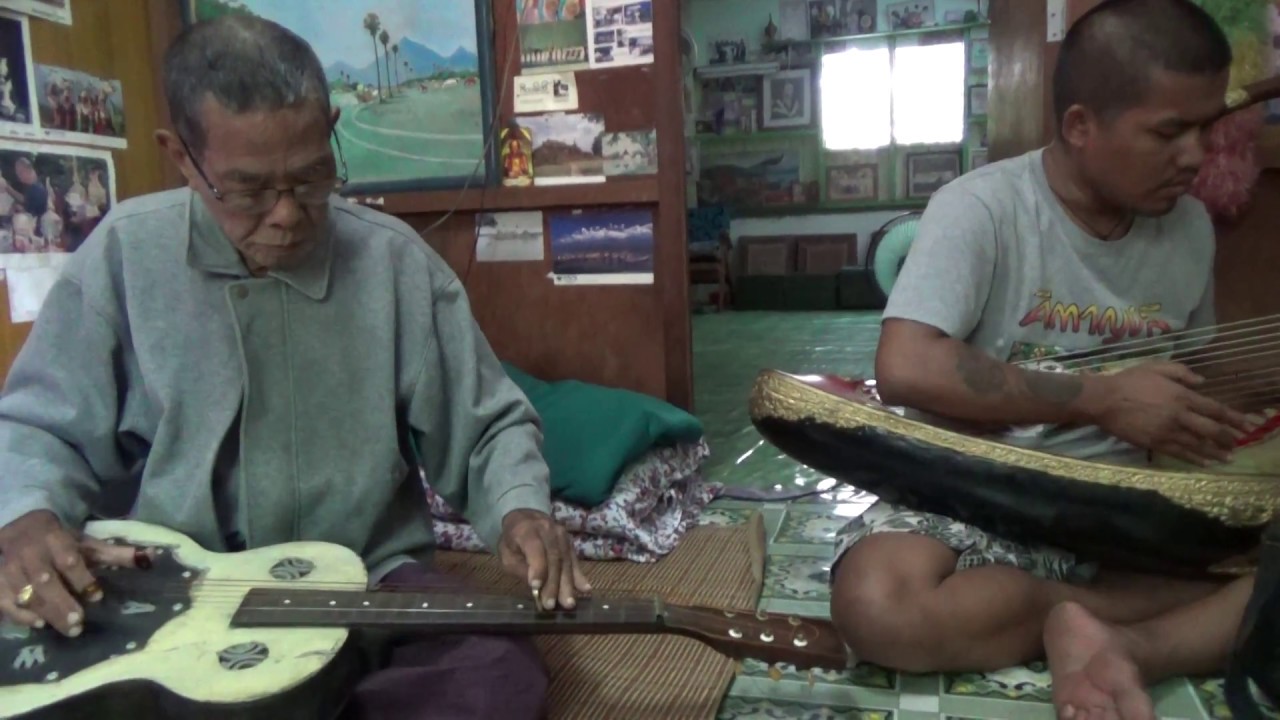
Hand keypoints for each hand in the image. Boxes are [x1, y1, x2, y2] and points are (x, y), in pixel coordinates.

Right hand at [0, 510, 146, 635]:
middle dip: (63, 603)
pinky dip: (19, 614)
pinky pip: (4, 601)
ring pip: (24, 593)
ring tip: (66, 628)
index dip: (82, 579)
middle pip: (45, 581)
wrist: (19, 527)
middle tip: (79, 623)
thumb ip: (116, 554)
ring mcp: (9, 568)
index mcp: (55, 539)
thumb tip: (151, 556)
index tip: (96, 596)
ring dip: (45, 612)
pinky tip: (37, 624)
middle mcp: (30, 553)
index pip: (68, 560)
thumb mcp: (86, 543)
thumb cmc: (60, 541)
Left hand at [498, 509, 590, 609]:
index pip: (536, 550)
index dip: (538, 569)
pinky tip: (585, 589)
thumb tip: (536, 585)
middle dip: (554, 584)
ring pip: (566, 561)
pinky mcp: (570, 542)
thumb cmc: (513, 541)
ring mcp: (562, 535)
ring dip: (567, 584)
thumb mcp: (507, 554)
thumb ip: (520, 568)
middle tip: (552, 605)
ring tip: (568, 603)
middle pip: (554, 558)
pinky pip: (574, 560)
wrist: (525, 517)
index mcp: (527, 530)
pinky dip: (579, 576)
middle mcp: (548, 529)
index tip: (536, 588)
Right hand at [1090, 362, 1253, 465]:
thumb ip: (1181, 371)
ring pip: (1199, 445)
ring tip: (1228, 458)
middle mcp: (1180, 416)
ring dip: (1216, 452)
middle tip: (1239, 442)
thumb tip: (1202, 382)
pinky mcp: (1156, 443)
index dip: (1234, 418)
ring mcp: (1168, 432)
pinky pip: (1181, 453)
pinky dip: (1195, 459)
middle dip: (1228, 438)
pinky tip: (1205, 463)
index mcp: (1182, 396)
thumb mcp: (1156, 366)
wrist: (1104, 400)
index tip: (1248, 424)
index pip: (1216, 409)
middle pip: (1212, 430)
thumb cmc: (1129, 380)